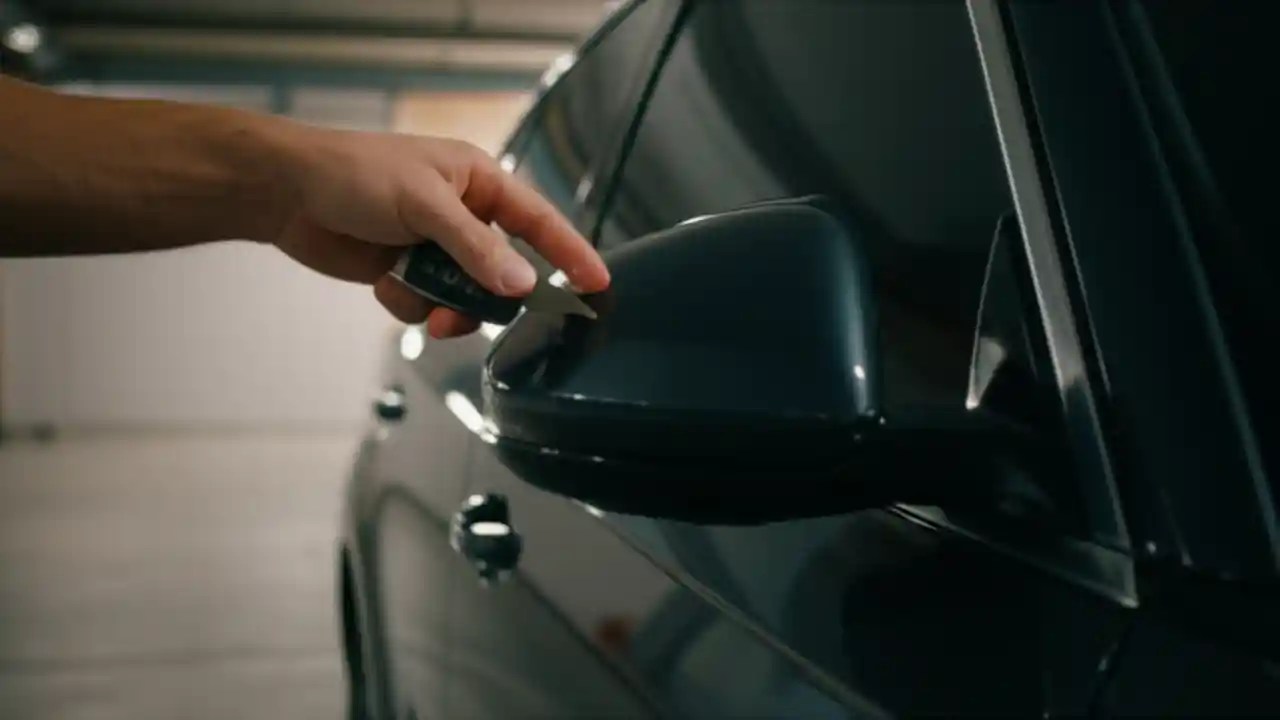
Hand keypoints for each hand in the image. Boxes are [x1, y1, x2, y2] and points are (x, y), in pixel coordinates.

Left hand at [268, 126, 609, 337]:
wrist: (287, 193)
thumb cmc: (355, 174)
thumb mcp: (425, 205)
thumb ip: (476, 249)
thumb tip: (522, 285)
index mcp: (479, 182)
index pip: (539, 222)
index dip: (571, 253)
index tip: (598, 285)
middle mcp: (463, 216)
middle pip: (503, 272)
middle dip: (487, 296)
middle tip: (474, 310)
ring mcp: (434, 247)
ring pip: (464, 296)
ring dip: (443, 305)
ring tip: (420, 302)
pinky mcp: (405, 272)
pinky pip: (426, 304)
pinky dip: (408, 302)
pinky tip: (384, 282)